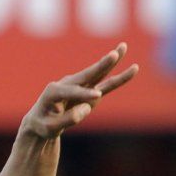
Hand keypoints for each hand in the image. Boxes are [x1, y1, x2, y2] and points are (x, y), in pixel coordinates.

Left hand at [22, 43, 138, 139]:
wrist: (41, 122)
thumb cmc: (43, 125)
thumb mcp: (50, 128)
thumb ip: (68, 119)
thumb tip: (87, 107)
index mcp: (53, 91)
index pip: (72, 92)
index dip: (84, 94)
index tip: (97, 96)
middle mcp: (67, 83)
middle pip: (87, 74)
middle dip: (101, 65)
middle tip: (113, 55)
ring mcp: (79, 85)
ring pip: (98, 74)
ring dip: (111, 61)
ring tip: (123, 47)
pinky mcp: (90, 90)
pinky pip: (106, 84)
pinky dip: (119, 77)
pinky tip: (133, 68)